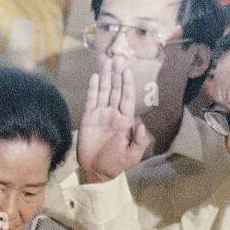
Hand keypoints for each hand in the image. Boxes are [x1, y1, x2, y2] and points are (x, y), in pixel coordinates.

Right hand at [77, 57, 151, 182]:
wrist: (95, 171)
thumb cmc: (115, 164)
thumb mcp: (132, 155)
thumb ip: (139, 140)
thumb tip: (141, 124)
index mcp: (125, 120)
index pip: (127, 97)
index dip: (127, 83)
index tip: (127, 70)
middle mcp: (113, 113)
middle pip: (116, 90)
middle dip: (117, 74)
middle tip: (118, 58)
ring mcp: (100, 114)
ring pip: (104, 91)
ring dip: (106, 77)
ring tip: (107, 61)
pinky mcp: (88, 118)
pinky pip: (91, 100)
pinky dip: (93, 88)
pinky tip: (95, 76)